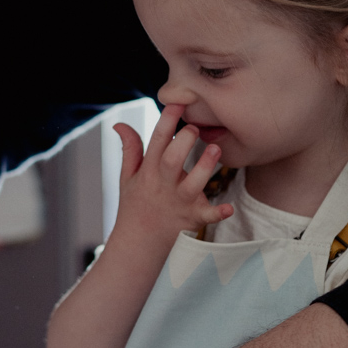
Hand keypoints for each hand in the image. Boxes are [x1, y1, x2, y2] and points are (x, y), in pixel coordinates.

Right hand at [111, 103, 231, 256]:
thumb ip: (129, 149)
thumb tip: (119, 124)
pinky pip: (207, 216)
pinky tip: (228, 208)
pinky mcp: (193, 218)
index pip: (155, 142)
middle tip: (195, 128)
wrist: (138, 244)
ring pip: (192, 184)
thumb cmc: (135, 206)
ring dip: (204, 168)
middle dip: (184, 142)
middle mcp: (164, 185)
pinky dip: (217, 213)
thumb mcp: (126, 177)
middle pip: (172, 161)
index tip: (176, 104)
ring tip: (215, 150)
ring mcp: (179, 202)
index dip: (166, 121)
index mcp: (148, 172)